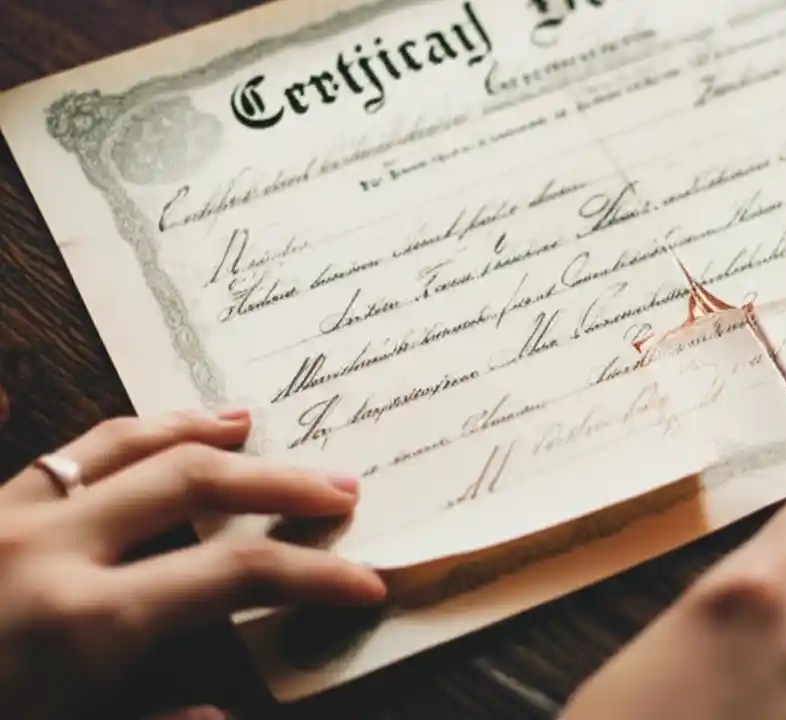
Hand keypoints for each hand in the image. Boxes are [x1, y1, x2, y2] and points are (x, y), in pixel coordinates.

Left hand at [0, 410, 386, 719]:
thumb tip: (228, 713)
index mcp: (85, 620)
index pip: (235, 575)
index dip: (312, 575)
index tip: (364, 583)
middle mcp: (50, 546)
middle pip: (193, 481)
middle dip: (279, 481)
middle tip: (338, 486)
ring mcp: (5, 515)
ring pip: (119, 443)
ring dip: (195, 429)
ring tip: (245, 421)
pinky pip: (50, 450)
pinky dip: (95, 431)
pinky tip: (117, 415)